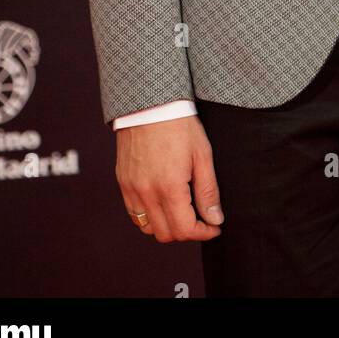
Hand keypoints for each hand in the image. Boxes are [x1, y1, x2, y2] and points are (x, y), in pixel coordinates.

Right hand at [116, 115, 223, 241]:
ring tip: (182, 211)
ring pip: (148, 228)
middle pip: (167, 234)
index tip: (214, 227)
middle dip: (187, 232)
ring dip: (167, 226)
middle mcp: (146, 192)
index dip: (203, 233)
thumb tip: (215, 219)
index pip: (186, 229)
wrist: (149, 103)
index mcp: (169, 187)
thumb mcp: (202, 155)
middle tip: (200, 219)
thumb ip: (208, 190)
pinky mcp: (123, 182)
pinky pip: (134, 214)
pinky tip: (163, 202)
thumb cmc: (179, 125)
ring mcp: (131, 189)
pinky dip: (149, 217)